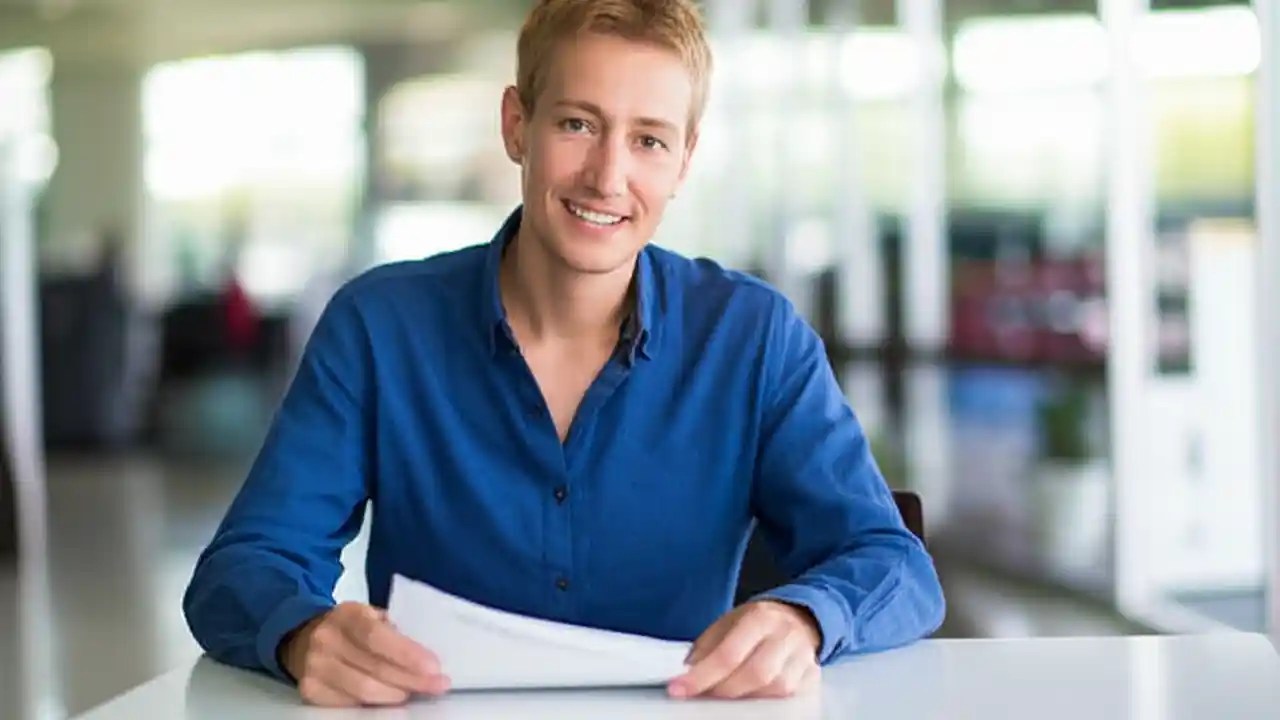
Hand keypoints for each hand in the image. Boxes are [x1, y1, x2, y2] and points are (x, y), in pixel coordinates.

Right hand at [280, 601, 449, 706]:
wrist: (305, 638)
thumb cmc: (352, 628)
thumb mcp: (372, 617)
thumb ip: (394, 631)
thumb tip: (426, 656)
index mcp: (347, 614)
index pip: (377, 636)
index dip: (407, 654)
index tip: (433, 667)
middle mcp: (326, 639)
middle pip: (374, 667)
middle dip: (412, 679)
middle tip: (438, 684)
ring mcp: (315, 667)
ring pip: (363, 691)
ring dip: (396, 695)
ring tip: (415, 692)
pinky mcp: (310, 691)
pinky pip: (349, 703)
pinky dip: (375, 704)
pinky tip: (390, 698)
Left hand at [668, 600, 821, 699]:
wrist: (800, 618)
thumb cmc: (759, 623)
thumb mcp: (728, 622)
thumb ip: (708, 646)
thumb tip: (689, 672)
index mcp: (760, 617)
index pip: (729, 653)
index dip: (702, 676)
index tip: (680, 689)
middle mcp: (785, 636)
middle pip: (755, 674)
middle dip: (723, 690)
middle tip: (703, 693)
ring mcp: (803, 657)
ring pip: (775, 689)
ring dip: (745, 697)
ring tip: (727, 693)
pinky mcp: (813, 675)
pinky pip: (789, 696)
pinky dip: (766, 701)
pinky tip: (751, 696)